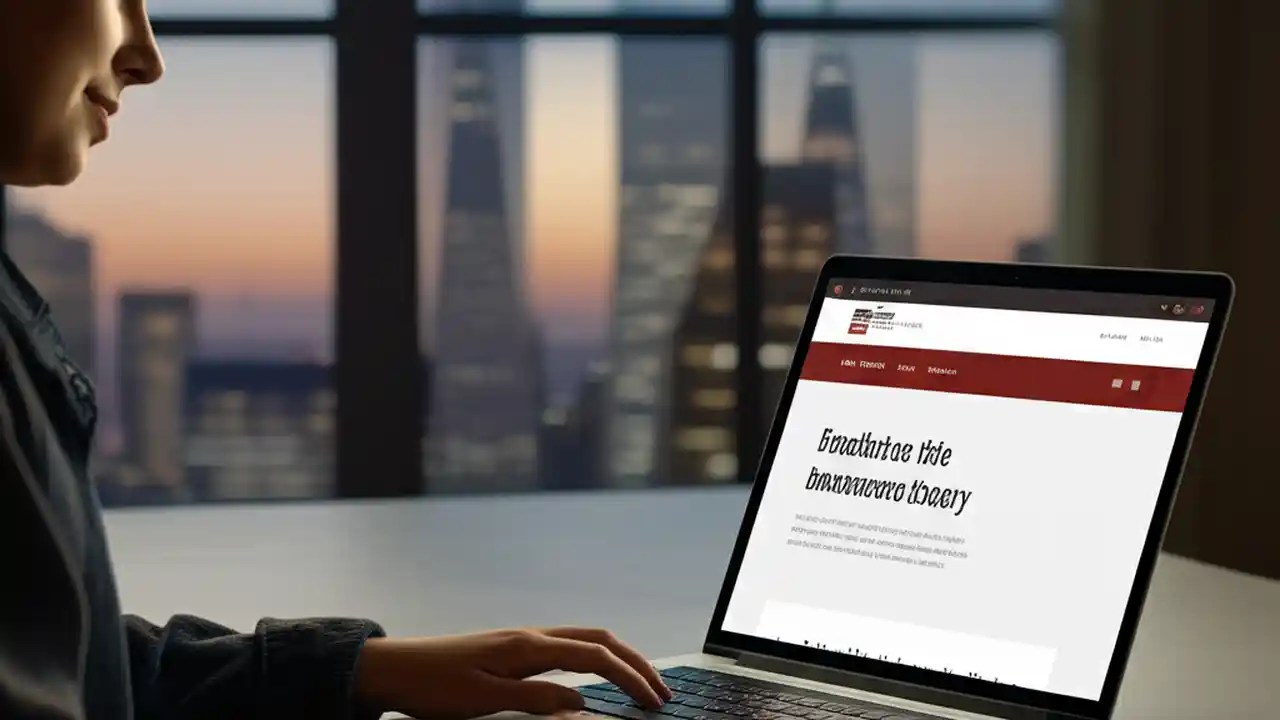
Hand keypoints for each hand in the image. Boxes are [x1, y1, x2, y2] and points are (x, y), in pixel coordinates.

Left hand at [353, 627, 672, 719]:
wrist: (394, 667)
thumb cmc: (433, 685)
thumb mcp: (485, 700)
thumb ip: (537, 700)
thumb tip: (583, 705)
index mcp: (528, 647)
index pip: (597, 657)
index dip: (631, 678)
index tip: (655, 703)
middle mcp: (531, 636)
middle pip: (601, 639)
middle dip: (637, 663)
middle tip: (661, 692)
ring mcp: (522, 639)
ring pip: (586, 639)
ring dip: (618, 658)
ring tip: (639, 684)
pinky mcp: (513, 648)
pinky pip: (567, 647)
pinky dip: (595, 658)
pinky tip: (597, 677)